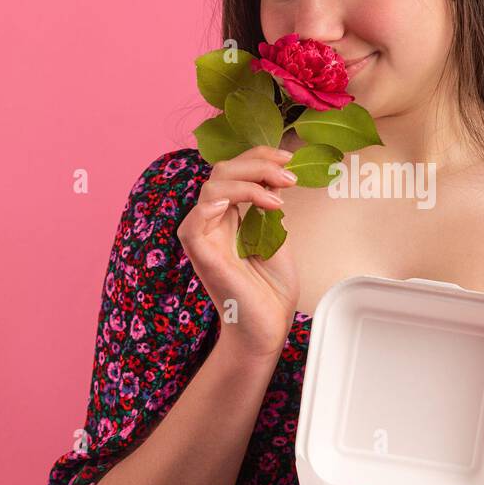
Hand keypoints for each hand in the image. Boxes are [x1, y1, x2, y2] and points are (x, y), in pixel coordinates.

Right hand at [176, 144, 300, 356]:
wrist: (268, 327)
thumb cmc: (270, 290)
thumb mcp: (276, 236)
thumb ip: (269, 207)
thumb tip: (276, 176)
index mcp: (228, 215)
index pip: (234, 171)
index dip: (259, 157)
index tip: (289, 159)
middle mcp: (212, 222)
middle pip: (222, 171)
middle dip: (257, 163)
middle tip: (288, 175)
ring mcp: (205, 238)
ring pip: (211, 188)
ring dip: (248, 181)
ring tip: (277, 195)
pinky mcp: (201, 256)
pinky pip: (194, 222)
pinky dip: (214, 204)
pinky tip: (241, 202)